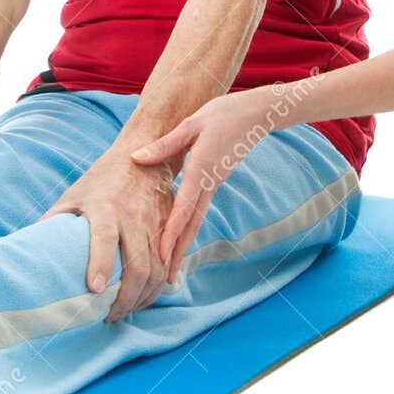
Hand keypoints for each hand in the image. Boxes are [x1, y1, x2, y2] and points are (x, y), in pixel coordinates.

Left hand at [39, 144, 175, 322]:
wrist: (144, 155)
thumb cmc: (100, 180)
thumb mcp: (73, 196)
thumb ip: (54, 222)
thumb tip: (29, 251)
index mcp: (105, 206)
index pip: (104, 236)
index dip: (100, 263)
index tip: (94, 289)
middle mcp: (133, 216)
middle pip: (139, 265)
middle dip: (127, 298)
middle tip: (111, 315)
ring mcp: (155, 223)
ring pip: (158, 270)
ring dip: (144, 297)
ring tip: (127, 310)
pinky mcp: (169, 228)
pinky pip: (169, 264)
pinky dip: (161, 285)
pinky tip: (147, 296)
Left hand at [129, 87, 279, 282]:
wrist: (256, 113)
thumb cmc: (222, 114)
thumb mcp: (191, 124)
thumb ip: (164, 145)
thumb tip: (137, 158)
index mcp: (201, 171)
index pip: (184, 209)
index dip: (172, 233)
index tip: (162, 256)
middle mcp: (208, 183)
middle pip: (192, 224)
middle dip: (179, 252)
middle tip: (167, 279)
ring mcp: (213, 184)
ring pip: (197, 220)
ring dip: (184, 244)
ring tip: (173, 267)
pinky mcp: (215, 180)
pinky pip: (199, 209)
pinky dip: (189, 226)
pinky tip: (181, 236)